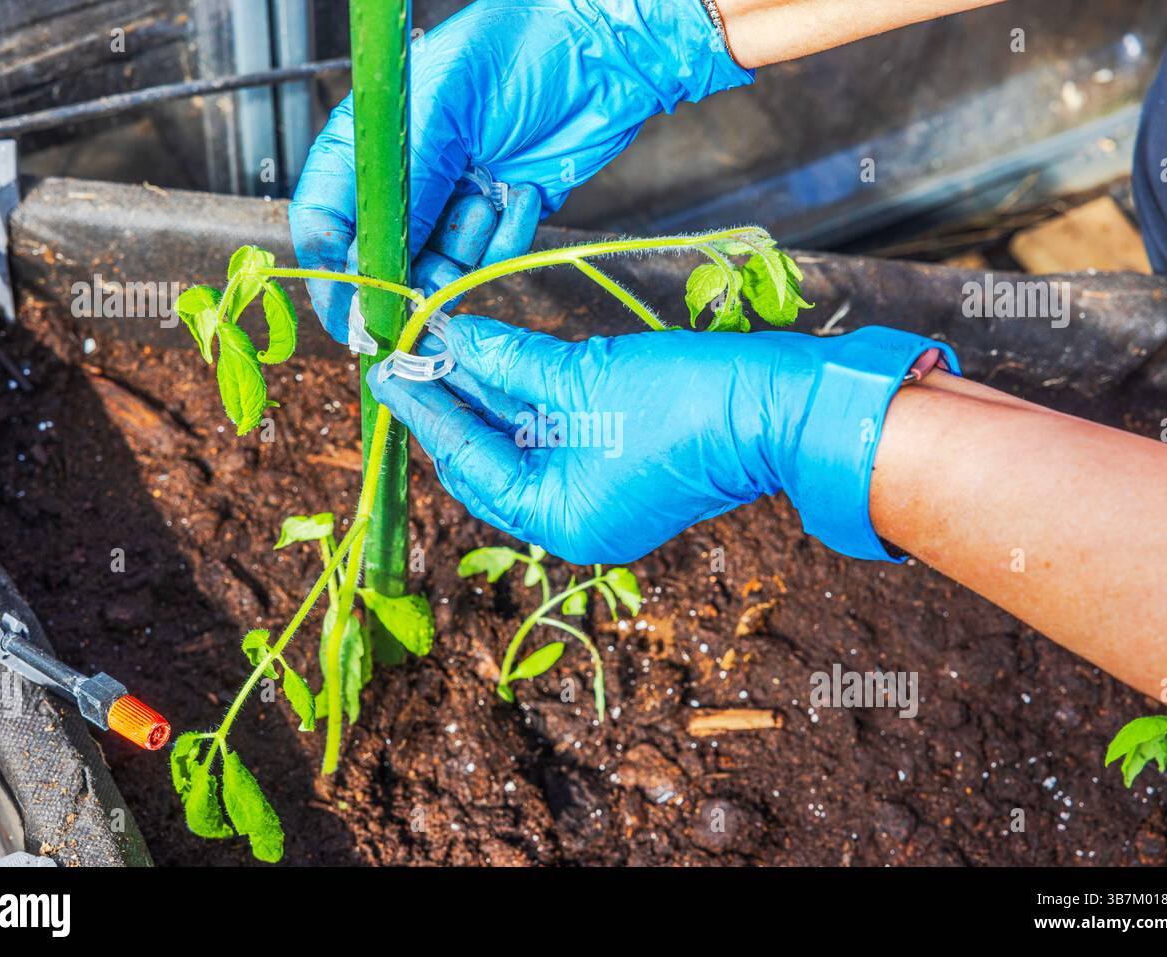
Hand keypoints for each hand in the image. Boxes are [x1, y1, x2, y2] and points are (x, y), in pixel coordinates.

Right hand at [289, 0, 750, 344]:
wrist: (600, 53)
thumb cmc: (516, 52)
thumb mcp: (443, 114)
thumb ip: (407, 190)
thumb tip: (375, 261)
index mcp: (371, 146)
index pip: (325, 222)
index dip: (334, 272)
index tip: (356, 311)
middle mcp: (406, 181)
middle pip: (382, 262)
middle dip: (410, 276)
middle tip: (437, 277)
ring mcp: (453, 201)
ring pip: (438, 269)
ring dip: (464, 253)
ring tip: (487, 203)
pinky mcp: (500, 218)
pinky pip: (490, 260)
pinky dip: (506, 241)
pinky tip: (523, 195)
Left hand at [369, 315, 955, 564]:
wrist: (779, 407)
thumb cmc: (689, 402)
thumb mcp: (585, 378)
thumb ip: (509, 362)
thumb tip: (451, 338)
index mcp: (559, 518)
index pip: (469, 463)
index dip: (426, 410)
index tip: (388, 368)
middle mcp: (572, 518)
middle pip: (487, 461)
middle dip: (450, 406)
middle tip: (408, 355)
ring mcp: (596, 494)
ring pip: (518, 444)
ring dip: (485, 396)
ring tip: (442, 347)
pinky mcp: (616, 464)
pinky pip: (553, 435)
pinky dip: (524, 399)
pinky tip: (495, 357)